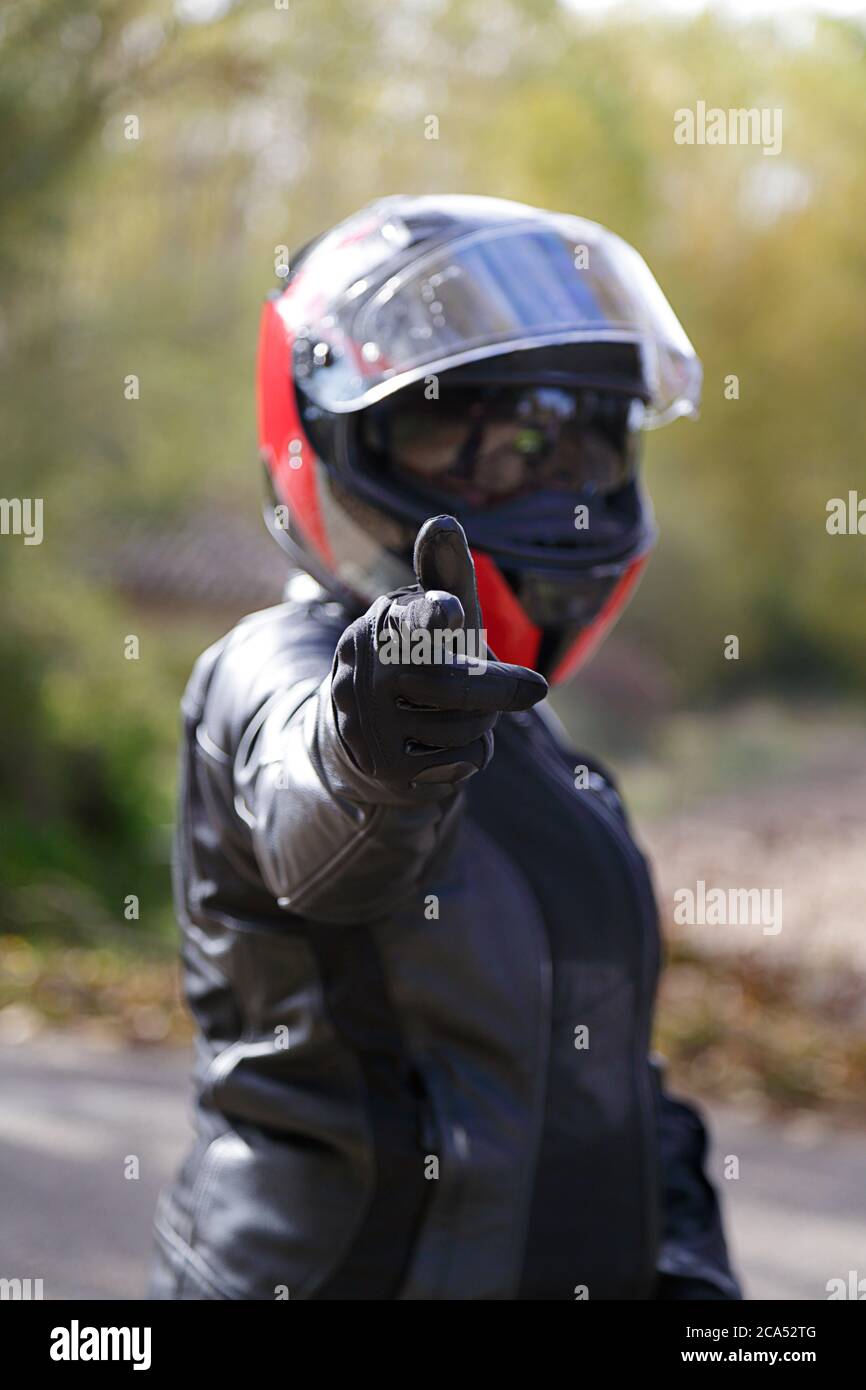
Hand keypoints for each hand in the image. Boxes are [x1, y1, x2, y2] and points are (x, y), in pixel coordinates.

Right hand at [328, 515, 546, 796]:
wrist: (363, 740)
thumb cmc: (417, 661)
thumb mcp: (433, 617)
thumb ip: (445, 575)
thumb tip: (444, 520)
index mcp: (383, 626)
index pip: (411, 619)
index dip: (433, 614)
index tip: (453, 610)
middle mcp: (366, 672)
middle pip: (451, 683)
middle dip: (498, 689)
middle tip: (536, 688)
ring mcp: (371, 724)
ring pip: (462, 725)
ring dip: (483, 722)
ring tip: (462, 714)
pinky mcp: (386, 767)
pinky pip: (460, 761)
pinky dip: (471, 754)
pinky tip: (447, 747)